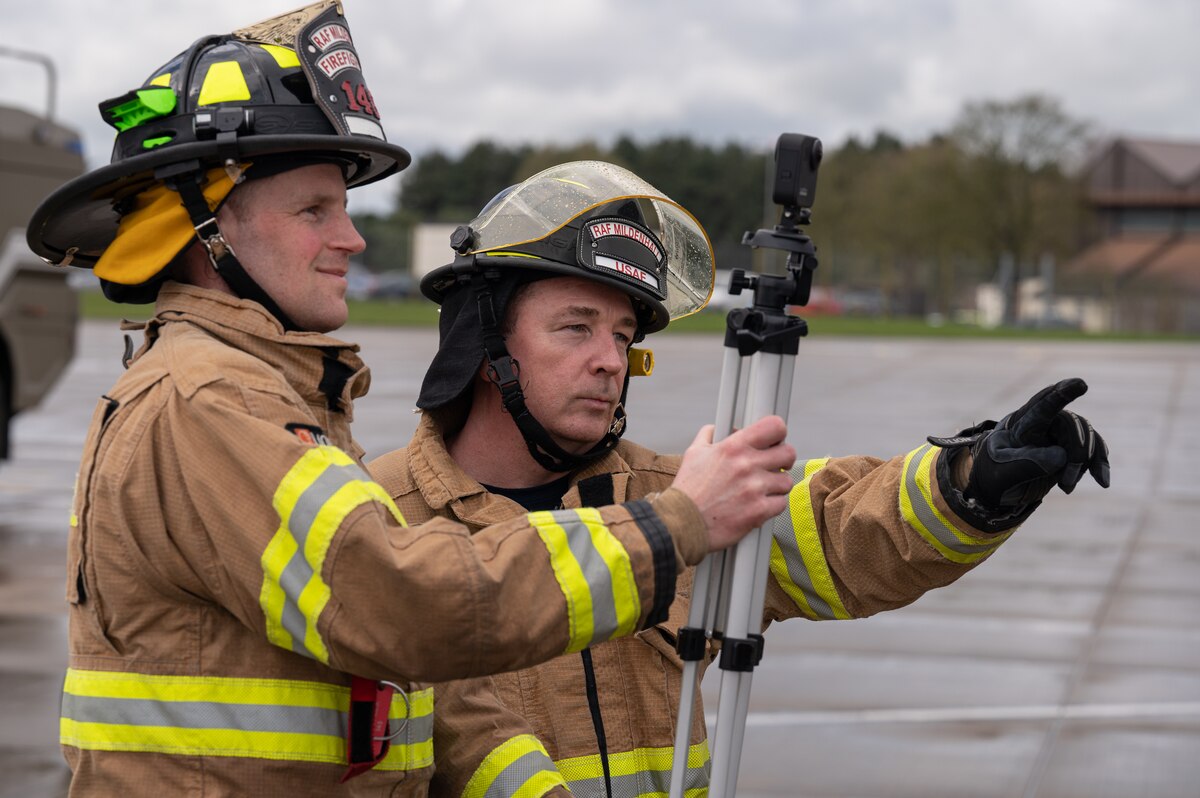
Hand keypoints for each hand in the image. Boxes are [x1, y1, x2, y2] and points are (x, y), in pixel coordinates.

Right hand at [672, 416, 795, 551]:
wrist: (682, 522)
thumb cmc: (687, 490)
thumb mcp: (694, 453)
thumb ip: (708, 436)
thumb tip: (718, 429)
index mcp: (733, 447)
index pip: (774, 427)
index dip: (778, 433)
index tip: (774, 441)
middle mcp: (747, 465)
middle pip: (788, 453)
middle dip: (782, 460)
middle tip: (773, 466)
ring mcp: (754, 489)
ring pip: (786, 481)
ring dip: (777, 485)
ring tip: (762, 489)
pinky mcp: (759, 512)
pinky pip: (781, 503)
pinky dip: (772, 505)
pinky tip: (759, 505)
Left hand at [933, 378, 1109, 514]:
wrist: (1000, 486)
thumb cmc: (996, 474)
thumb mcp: (1003, 472)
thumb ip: (1028, 463)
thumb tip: (1061, 456)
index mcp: (1022, 424)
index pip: (1043, 405)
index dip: (1061, 393)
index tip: (1080, 384)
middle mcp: (1044, 423)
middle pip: (1072, 424)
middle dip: (1077, 454)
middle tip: (1066, 484)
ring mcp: (1060, 434)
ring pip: (1088, 436)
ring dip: (1085, 463)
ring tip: (1066, 487)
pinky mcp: (1071, 448)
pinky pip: (1095, 448)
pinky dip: (1099, 463)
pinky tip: (1102, 481)